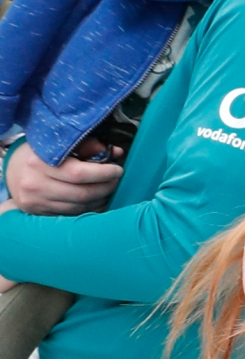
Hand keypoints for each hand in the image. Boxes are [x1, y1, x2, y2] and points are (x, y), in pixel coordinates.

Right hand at [5, 141, 121, 214]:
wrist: (12, 171)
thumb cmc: (38, 154)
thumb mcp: (57, 144)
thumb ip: (87, 146)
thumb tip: (116, 153)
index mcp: (39, 162)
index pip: (79, 173)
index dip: (104, 173)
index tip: (118, 170)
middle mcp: (35, 183)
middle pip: (82, 193)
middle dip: (106, 187)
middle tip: (117, 181)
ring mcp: (36, 201)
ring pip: (79, 206)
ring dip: (100, 199)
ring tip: (109, 190)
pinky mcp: (38, 212)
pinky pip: (71, 214)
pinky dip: (89, 208)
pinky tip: (97, 200)